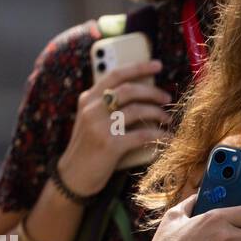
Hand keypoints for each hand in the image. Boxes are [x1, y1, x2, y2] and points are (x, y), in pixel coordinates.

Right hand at [57, 59, 172, 195]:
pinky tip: (168, 137)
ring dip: (158, 113)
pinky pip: (142, 134)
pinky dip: (159, 135)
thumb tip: (141, 93)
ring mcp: (99, 126)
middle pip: (128, 89)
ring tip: (167, 118)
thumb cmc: (87, 148)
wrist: (73, 176)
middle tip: (166, 97)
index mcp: (87, 100)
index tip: (157, 64)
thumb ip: (106, 106)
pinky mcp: (110, 144)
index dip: (138, 67)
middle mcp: (91, 109)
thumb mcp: (90, 121)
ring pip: (137, 110)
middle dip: (153, 91)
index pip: (114, 75)